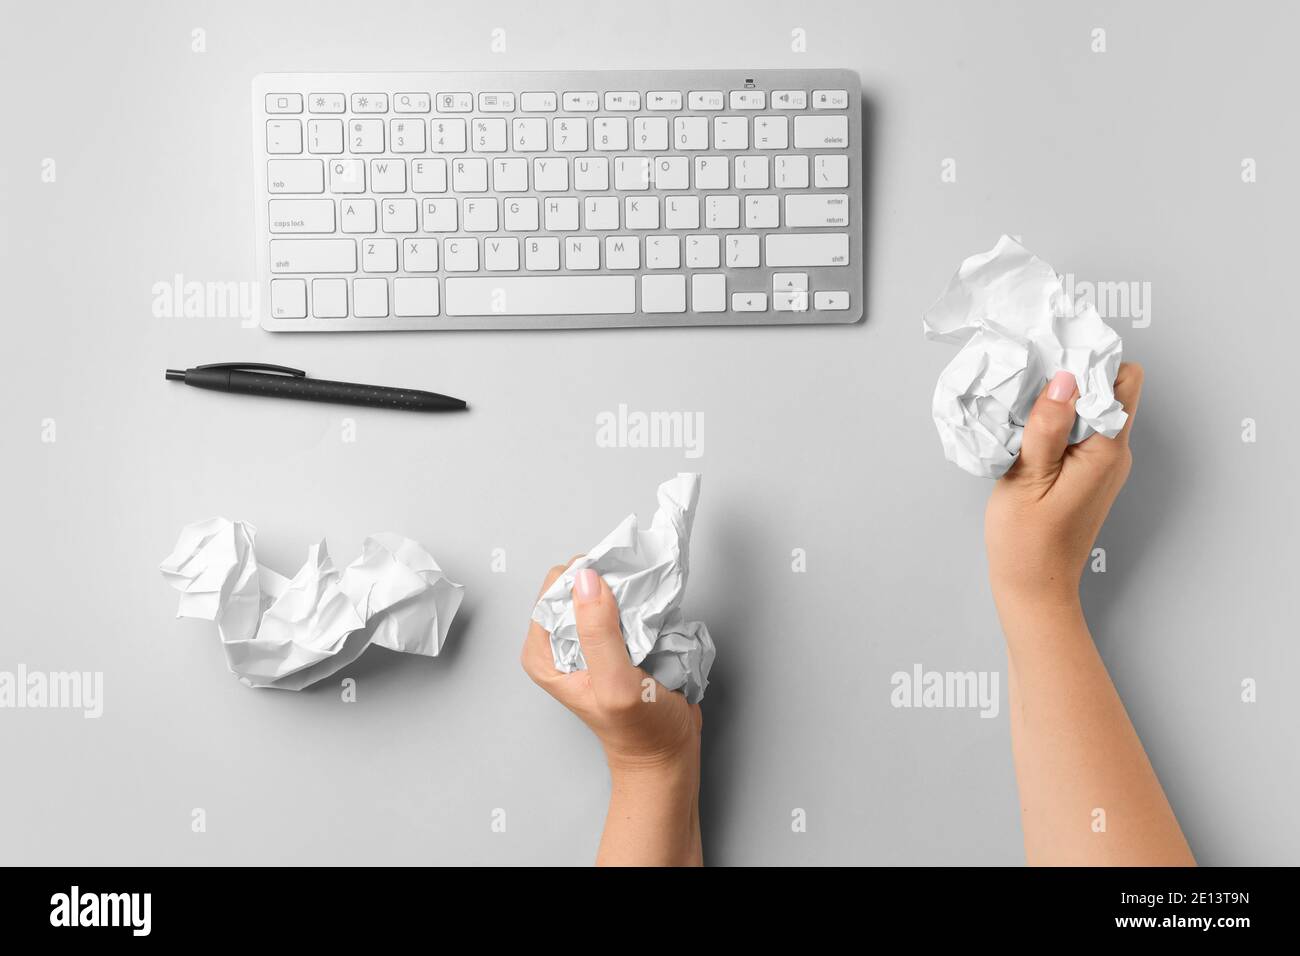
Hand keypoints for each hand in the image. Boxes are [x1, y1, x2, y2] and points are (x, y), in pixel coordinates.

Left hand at [521, 563, 701, 772]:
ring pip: (603, 591)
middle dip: (606, 584)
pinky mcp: (616, 639)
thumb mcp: (615, 684)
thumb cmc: (640, 730)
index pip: (553, 593)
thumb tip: (587, 578)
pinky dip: (639, 602)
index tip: (616, 590)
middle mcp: (562, 644)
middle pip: (578, 586)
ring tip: (645, 613)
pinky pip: (624, 604)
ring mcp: (589, 641)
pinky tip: (652, 616)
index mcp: (544, 654)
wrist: (667, 753)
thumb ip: (598, 633)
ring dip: (627, 592)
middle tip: (634, 605)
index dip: (584, 580)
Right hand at [985, 363, 1143, 611]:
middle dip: (1075, 373)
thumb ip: (1048, 427)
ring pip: (1094, 409)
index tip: (1053, 355)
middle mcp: (1115, 453)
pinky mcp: (1087, 474)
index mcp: (1106, 451)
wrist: (1033, 588)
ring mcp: (1104, 464)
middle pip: (1111, 389)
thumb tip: (1066, 380)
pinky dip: (1058, 420)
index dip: (1091, 360)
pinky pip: (1081, 431)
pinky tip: (1027, 427)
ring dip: (1063, 398)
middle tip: (1030, 372)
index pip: (1123, 380)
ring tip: (1024, 398)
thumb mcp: (1028, 479)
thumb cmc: (1026, 542)